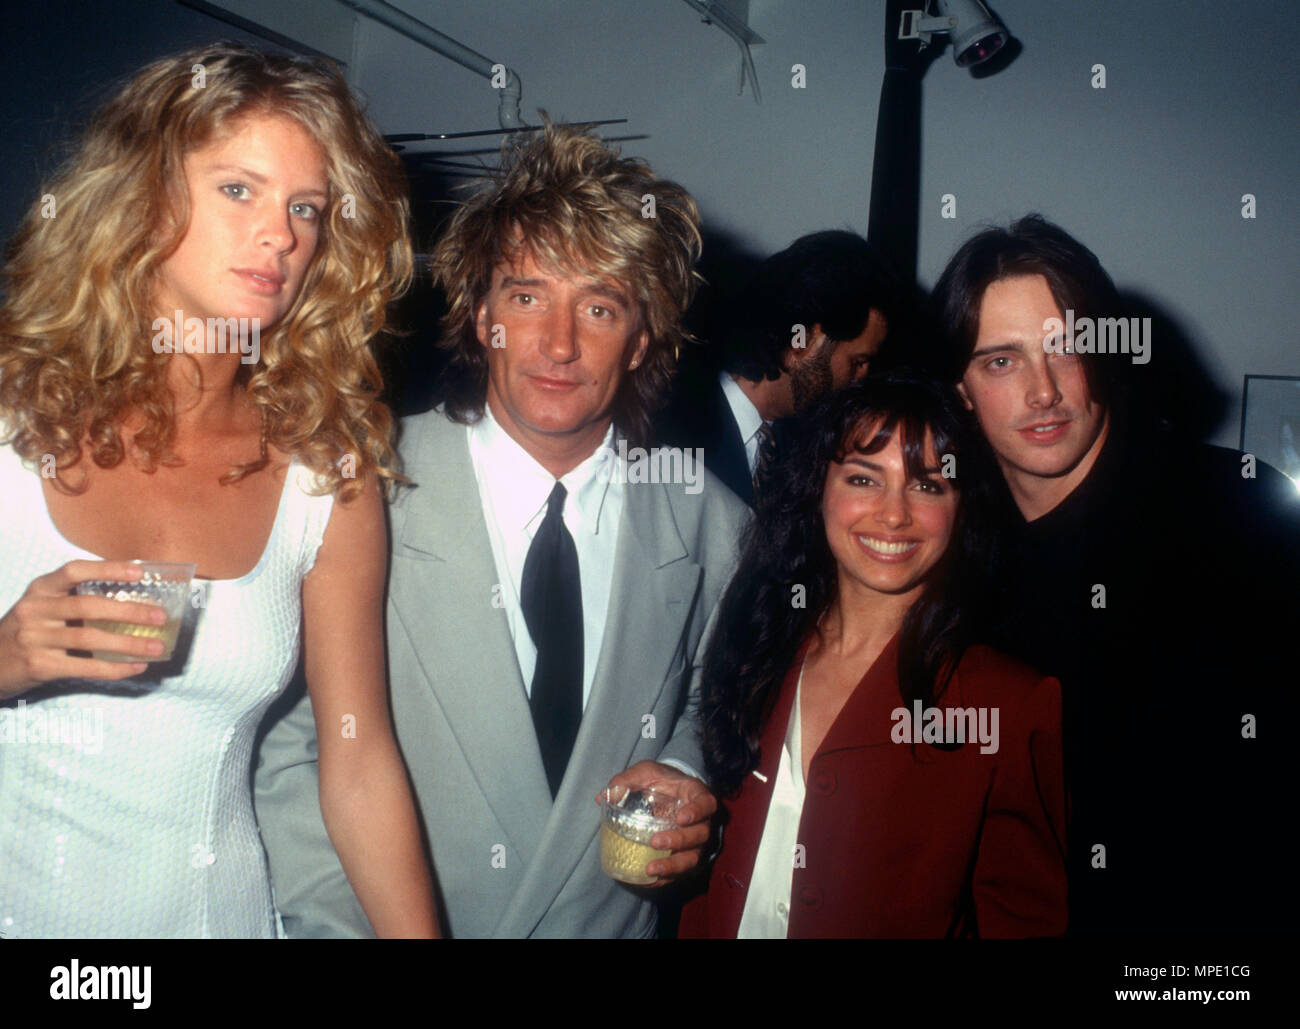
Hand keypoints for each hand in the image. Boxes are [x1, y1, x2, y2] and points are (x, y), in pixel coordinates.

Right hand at [0, 560, 169, 695]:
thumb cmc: (28, 631)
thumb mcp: (42, 607)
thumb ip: (75, 599)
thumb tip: (133, 598)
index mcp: (40, 589)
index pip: (74, 570)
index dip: (107, 569)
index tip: (139, 572)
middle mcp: (35, 610)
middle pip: (87, 607)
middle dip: (128, 611)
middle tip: (160, 617)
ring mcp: (34, 638)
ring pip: (89, 639)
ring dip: (128, 643)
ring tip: (156, 647)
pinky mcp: (39, 665)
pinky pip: (84, 667)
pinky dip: (114, 668)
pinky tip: (135, 666)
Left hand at [599, 761, 717, 883]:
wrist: (669, 791)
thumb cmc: (660, 780)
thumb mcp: (645, 772)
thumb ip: (627, 780)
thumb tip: (603, 797)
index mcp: (695, 795)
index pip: (706, 803)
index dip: (698, 811)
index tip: (681, 817)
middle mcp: (701, 820)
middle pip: (700, 835)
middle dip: (679, 841)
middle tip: (655, 842)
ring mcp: (695, 840)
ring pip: (693, 858)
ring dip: (674, 866)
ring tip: (651, 869)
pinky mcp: (684, 854)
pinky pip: (680, 871)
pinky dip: (666, 877)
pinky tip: (648, 880)